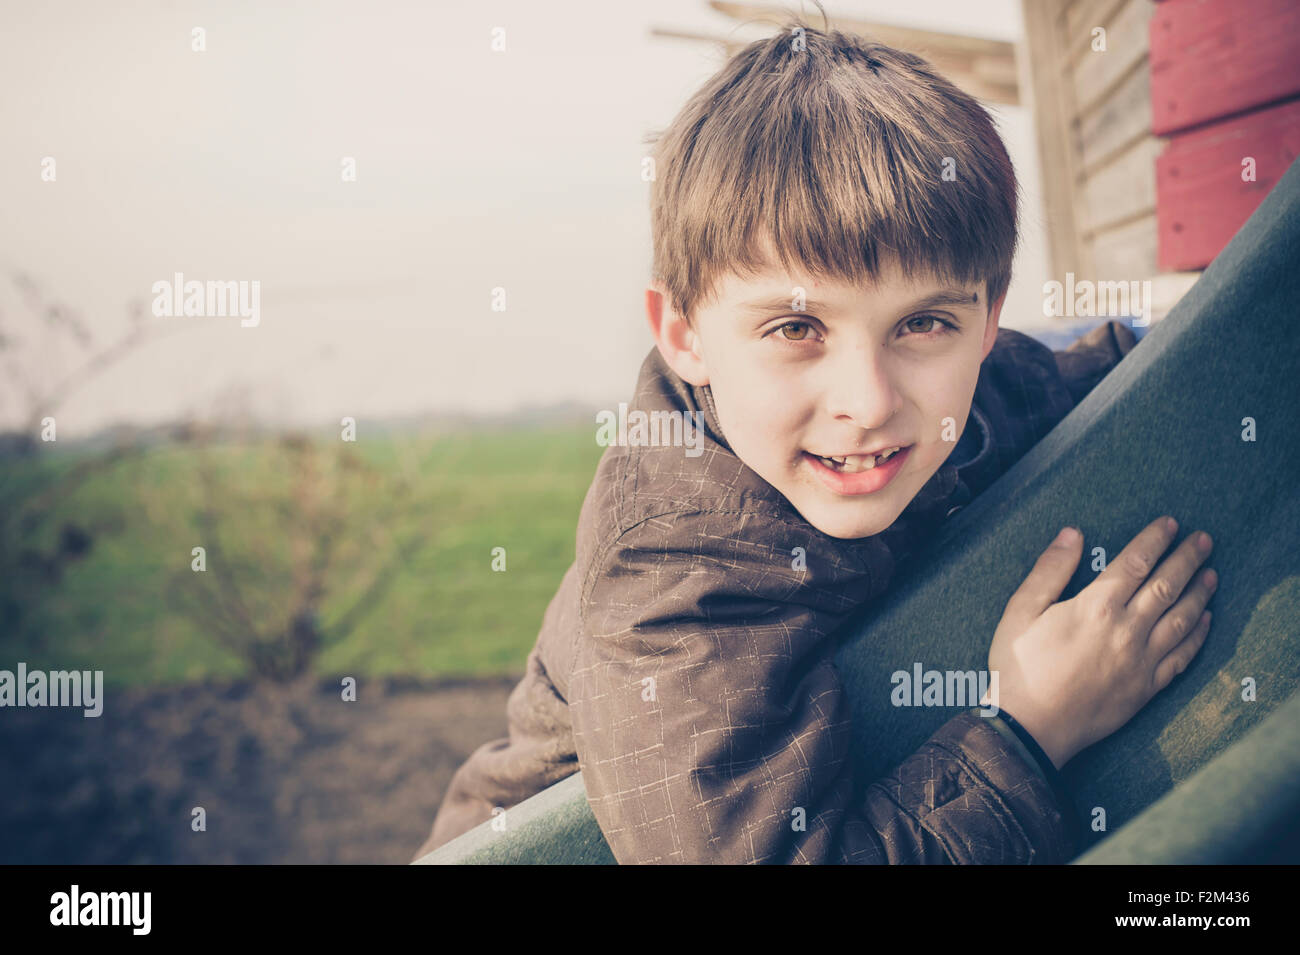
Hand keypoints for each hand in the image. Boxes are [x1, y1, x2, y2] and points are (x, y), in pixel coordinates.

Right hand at [983, 516, 1216, 769]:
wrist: (1031, 726)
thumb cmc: (1019, 667)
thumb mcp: (1020, 610)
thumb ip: (1049, 570)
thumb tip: (1072, 533)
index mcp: (1095, 607)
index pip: (1135, 563)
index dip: (1154, 540)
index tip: (1170, 523)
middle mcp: (1126, 630)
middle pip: (1166, 586)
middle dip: (1188, 559)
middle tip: (1205, 540)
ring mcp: (1140, 660)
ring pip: (1181, 620)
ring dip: (1200, 594)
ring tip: (1212, 574)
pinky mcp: (1145, 688)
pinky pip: (1181, 657)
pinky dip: (1197, 637)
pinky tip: (1205, 621)